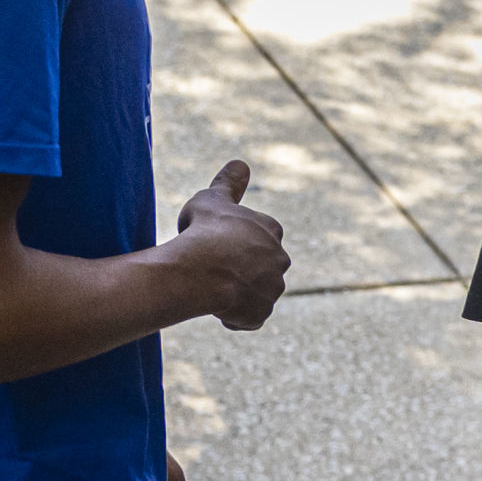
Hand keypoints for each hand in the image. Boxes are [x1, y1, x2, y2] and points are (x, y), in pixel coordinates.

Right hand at [171, 159, 288, 331]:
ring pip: (254, 292)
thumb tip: (240, 163)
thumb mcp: (212, 199)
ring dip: (236, 292)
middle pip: (259, 266)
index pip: (259, 235)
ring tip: (211, 286)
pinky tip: (215, 307)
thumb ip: (229, 183)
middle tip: (212, 266)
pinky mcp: (261, 313)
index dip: (235, 240)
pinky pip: (247, 317)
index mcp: (271, 230)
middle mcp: (280, 260)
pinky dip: (234, 316)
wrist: (201, 270)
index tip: (217, 242)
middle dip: (240, 268)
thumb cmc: (204, 231)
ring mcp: (273, 289)